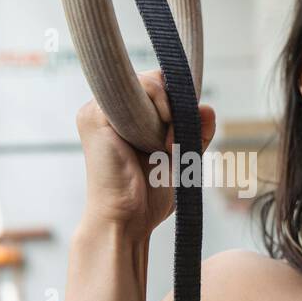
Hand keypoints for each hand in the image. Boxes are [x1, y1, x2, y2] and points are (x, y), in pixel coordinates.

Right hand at [74, 69, 217, 243]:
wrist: (127, 220)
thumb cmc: (148, 195)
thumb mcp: (181, 156)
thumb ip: (194, 131)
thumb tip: (207, 107)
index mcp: (122, 115)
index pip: (158, 86)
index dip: (177, 102)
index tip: (180, 135)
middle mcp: (108, 107)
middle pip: (155, 80)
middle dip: (175, 108)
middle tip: (173, 144)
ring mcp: (98, 109)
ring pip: (150, 81)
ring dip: (169, 112)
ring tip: (165, 147)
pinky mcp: (94, 115)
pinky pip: (138, 88)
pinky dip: (159, 108)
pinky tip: (157, 140)